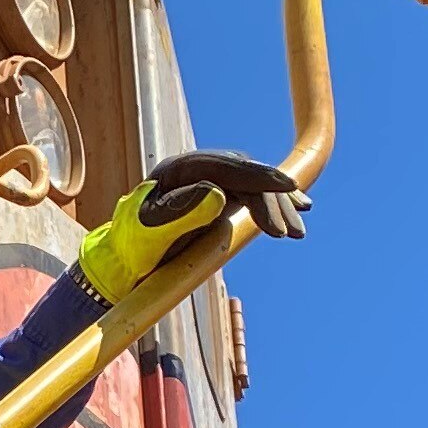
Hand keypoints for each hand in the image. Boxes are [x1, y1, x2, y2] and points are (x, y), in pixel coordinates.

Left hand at [78, 149, 309, 298]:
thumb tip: (218, 193)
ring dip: (279, 207)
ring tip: (298, 233)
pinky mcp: (220, 198)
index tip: (286, 187)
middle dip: (273, 201)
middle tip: (290, 234)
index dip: (259, 177)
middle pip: (246, 177)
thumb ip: (180, 212)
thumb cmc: (133, 246)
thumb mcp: (150, 232)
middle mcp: (200, 170)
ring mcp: (211, 182)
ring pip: (254, 187)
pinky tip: (301, 207)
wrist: (126, 258)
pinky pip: (254, 196)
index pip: (227, 168)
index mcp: (180, 170)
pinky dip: (275, 204)